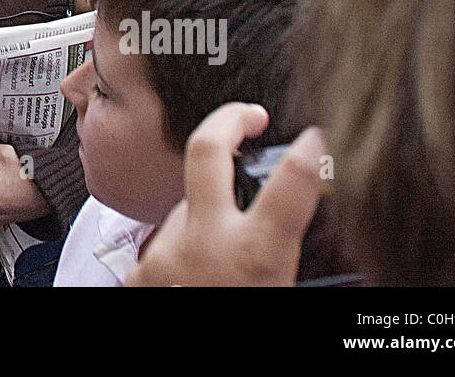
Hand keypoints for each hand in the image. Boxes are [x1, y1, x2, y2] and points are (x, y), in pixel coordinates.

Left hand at [127, 103, 325, 286]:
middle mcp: (204, 243)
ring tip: (225, 256)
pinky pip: (167, 244)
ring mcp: (164, 252)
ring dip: (206, 216)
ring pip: (187, 207)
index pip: (291, 180)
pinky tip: (195, 276)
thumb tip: (301, 238)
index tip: (316, 135)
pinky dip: (183, 251)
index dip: (309, 148)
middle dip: (228, 119)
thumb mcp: (281, 292)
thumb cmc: (238, 341)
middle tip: (249, 113)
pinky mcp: (138, 272)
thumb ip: (288, 259)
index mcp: (254, 254)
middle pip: (207, 148)